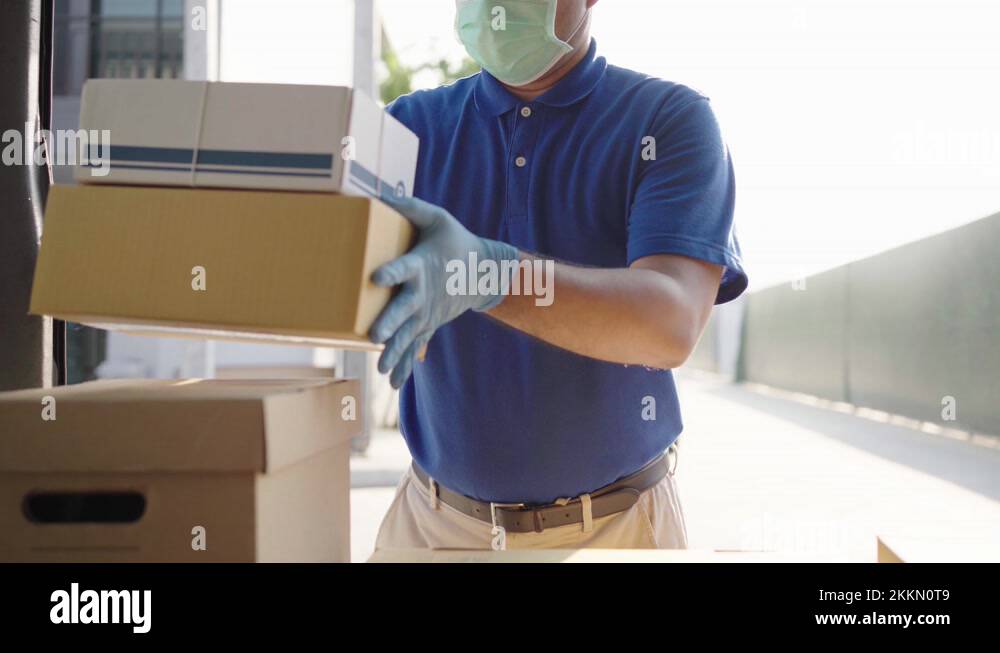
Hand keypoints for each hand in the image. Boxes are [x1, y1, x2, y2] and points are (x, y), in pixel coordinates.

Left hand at [370, 196, 518, 387]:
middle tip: (375, 335)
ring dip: (395, 352)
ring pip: (409, 335)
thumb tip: (378, 194)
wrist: (486, 271)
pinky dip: (407, 365)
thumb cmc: (456, 241)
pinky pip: (417, 346)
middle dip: (390, 322)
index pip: (405, 268)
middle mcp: (424, 293)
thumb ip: (409, 207)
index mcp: (422, 265)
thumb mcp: (438, 218)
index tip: (377, 277)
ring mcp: (428, 312)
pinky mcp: (430, 324)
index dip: (392, 272)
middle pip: (405, 309)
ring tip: (381, 368)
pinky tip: (394, 383)